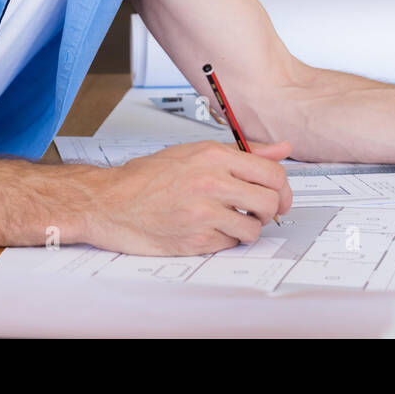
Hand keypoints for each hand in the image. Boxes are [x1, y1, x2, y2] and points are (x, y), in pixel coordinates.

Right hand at [80, 139, 293, 255]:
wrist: (112, 202)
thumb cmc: (149, 177)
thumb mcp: (195, 152)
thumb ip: (243, 152)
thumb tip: (282, 149)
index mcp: (214, 156)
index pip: (272, 173)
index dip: (282, 189)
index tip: (279, 196)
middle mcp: (211, 182)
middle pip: (270, 203)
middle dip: (270, 211)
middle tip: (258, 212)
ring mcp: (203, 213)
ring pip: (254, 228)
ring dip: (247, 228)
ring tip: (230, 221)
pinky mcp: (195, 240)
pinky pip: (230, 244)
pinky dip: (225, 239)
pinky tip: (208, 229)